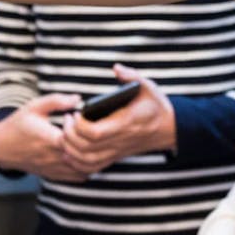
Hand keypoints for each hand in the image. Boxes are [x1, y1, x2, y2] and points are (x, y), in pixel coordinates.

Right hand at [0, 93, 89, 181]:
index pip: (73, 139)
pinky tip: (89, 156)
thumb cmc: (19, 124)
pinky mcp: (53, 174)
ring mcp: (52, 168)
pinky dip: (86, 168)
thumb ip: (56, 101)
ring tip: (94, 144)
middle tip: (92, 132)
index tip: (79, 120)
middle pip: (81, 156)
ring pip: (82, 169)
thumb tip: (78, 98)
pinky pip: (75, 177)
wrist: (1, 146)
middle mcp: (51, 156)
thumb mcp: (34, 107)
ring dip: (92, 158)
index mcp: (47, 139)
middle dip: (92, 145)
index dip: (81, 130)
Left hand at [60, 64, 176, 174]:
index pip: (95, 133)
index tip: (75, 113)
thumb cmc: (156, 105)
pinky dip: (77, 163)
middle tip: (67, 119)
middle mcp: (120, 140)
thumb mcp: (148, 86)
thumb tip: (116, 68)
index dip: (79, 126)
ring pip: (86, 160)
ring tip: (66, 132)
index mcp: (125, 123)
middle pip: (86, 148)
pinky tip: (70, 151)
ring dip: (70, 149)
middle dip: (69, 135)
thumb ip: (131, 76)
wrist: (168, 128)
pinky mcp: (115, 156)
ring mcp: (117, 151)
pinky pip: (92, 167)